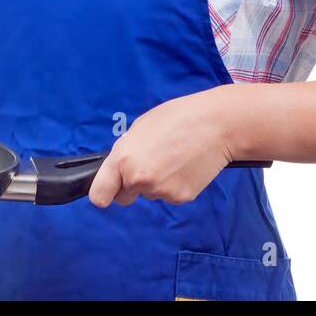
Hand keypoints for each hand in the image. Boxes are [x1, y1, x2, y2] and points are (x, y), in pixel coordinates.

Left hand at [89, 86, 235, 207]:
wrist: (216, 125)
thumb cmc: (178, 118)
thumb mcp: (141, 127)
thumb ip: (127, 151)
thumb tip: (121, 167)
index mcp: (123, 160)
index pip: (99, 195)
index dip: (104, 193)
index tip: (108, 191)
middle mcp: (138, 180)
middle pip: (125, 197)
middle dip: (132, 186)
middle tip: (151, 164)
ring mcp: (160, 191)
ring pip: (150, 194)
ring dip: (157, 182)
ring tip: (174, 157)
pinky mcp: (181, 198)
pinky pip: (170, 195)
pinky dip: (176, 184)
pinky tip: (186, 166)